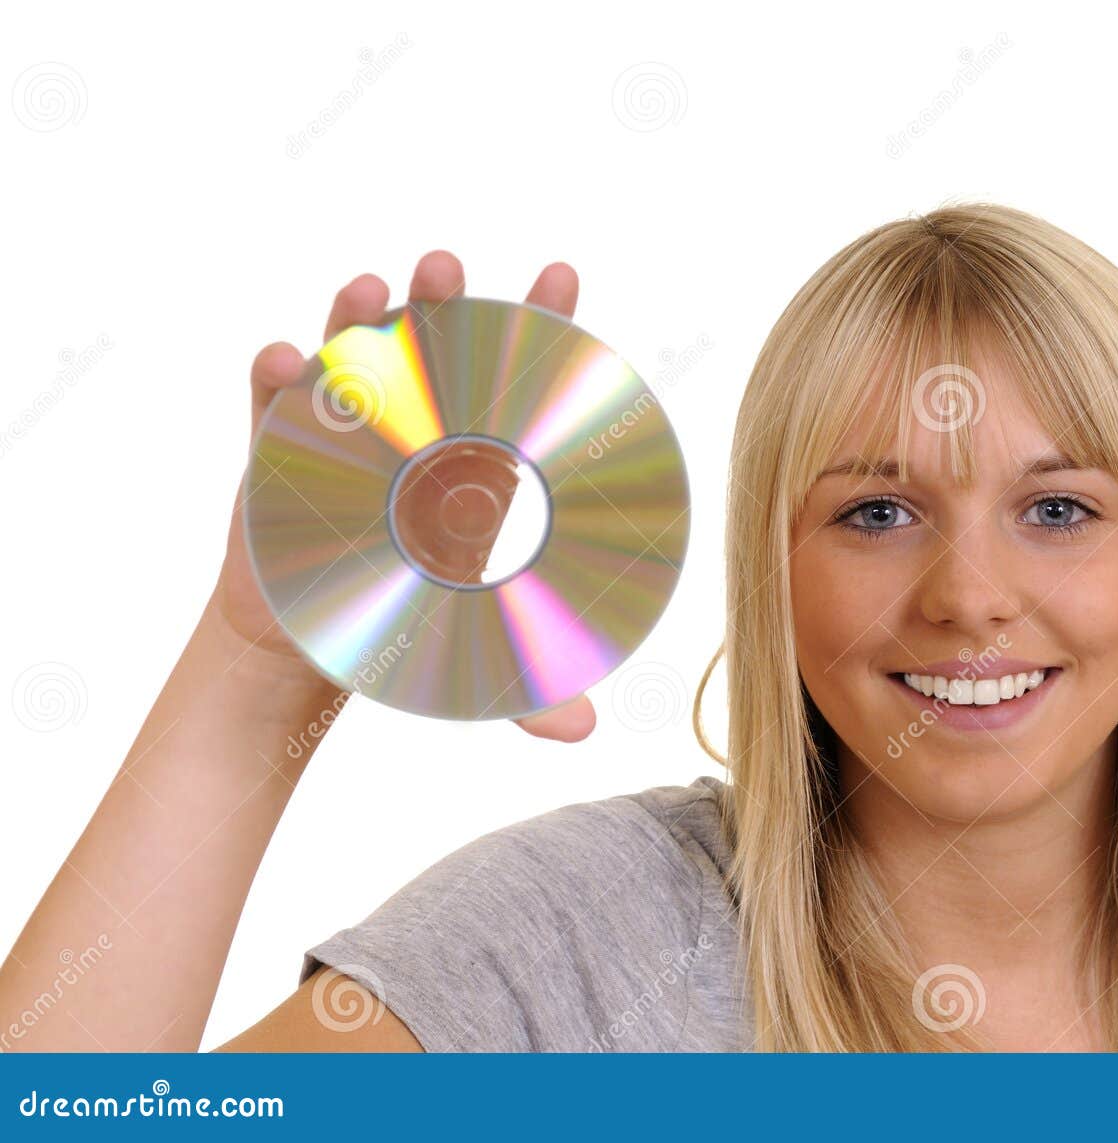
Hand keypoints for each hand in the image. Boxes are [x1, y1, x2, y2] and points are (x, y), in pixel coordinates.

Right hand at [213, 250, 595, 742]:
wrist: (313, 643)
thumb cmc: (404, 623)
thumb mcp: (472, 653)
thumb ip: (527, 687)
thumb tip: (583, 734)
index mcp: (468, 461)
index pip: (509, 380)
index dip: (536, 325)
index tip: (561, 277)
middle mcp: (407, 431)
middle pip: (425, 348)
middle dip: (439, 301)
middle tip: (450, 268)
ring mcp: (339, 434)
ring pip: (347, 362)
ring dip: (355, 320)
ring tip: (370, 290)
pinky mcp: (275, 456)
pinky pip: (269, 408)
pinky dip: (271, 380)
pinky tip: (279, 359)